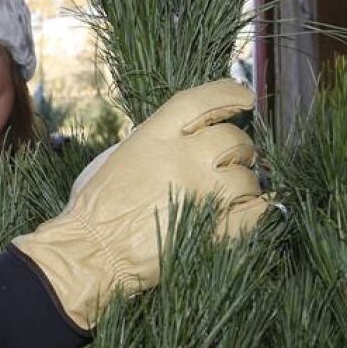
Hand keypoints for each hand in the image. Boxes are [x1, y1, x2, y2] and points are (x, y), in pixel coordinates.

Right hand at [12, 79, 265, 328]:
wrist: (90, 253)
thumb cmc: (93, 208)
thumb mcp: (115, 157)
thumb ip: (152, 141)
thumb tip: (181, 135)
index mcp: (154, 138)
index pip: (202, 101)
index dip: (229, 94)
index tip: (244, 98)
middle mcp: (183, 160)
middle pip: (234, 139)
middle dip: (239, 148)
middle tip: (232, 159)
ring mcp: (202, 196)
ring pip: (248, 178)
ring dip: (244, 184)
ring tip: (231, 193)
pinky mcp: (213, 232)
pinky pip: (254, 214)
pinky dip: (255, 210)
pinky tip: (248, 210)